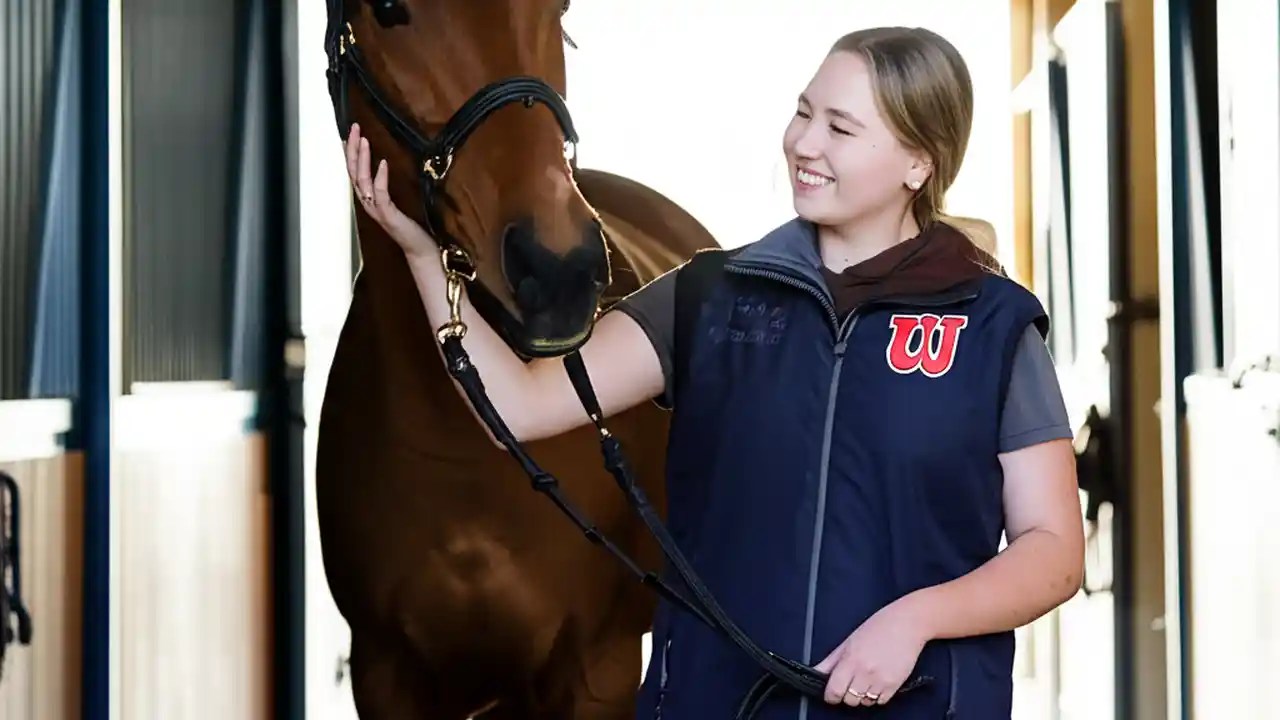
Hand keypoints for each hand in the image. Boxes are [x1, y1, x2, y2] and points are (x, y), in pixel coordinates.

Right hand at [344, 123, 438, 259]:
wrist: (419, 249)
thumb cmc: (409, 226)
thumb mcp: (396, 202)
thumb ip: (387, 188)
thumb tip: (386, 165)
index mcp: (368, 199)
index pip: (354, 172)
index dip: (351, 153)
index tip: (350, 135)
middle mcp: (368, 203)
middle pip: (354, 172)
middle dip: (353, 149)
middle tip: (355, 128)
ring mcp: (376, 209)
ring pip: (362, 180)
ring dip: (363, 159)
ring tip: (365, 140)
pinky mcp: (387, 215)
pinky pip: (380, 194)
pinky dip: (380, 178)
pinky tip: (382, 164)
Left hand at [814, 599, 931, 707]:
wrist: (907, 624)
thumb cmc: (879, 627)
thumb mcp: (849, 641)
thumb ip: (832, 660)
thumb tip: (817, 672)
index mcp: (850, 659)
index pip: (834, 690)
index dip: (830, 695)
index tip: (832, 693)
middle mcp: (865, 671)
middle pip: (849, 700)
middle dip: (847, 694)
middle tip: (851, 683)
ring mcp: (881, 679)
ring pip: (865, 702)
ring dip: (863, 695)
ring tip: (866, 680)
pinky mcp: (895, 684)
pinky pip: (881, 701)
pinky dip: (877, 696)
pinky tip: (878, 682)